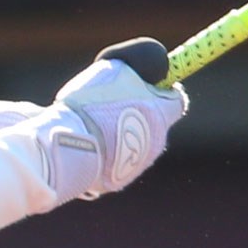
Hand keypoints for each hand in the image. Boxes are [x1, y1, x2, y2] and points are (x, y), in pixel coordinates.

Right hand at [53, 40, 188, 197]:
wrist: (71, 146)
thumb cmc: (92, 105)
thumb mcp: (117, 69)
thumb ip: (139, 68)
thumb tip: (152, 67)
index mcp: (161, 114)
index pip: (177, 99)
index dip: (163, 89)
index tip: (147, 84)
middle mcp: (155, 141)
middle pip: (154, 123)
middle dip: (136, 112)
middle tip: (110, 102)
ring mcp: (138, 163)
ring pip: (133, 142)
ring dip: (118, 132)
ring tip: (91, 124)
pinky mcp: (119, 180)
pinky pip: (116, 160)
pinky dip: (105, 151)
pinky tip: (86, 143)